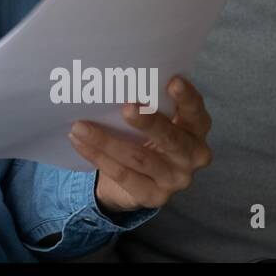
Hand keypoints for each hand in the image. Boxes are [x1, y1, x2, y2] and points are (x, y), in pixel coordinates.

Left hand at [67, 74, 212, 213]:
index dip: (187, 98)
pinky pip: (122, 175)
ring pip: (139, 158)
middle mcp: (193, 156)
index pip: (196, 113)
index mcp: (196, 130)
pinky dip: (97, 156)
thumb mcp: (153, 120)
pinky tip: (78, 142)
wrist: (136, 180)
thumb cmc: (146, 136)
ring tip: (80, 126)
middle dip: (148, 121)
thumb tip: (111, 79)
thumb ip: (147, 103)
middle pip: (171, 138)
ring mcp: (175, 180)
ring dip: (106, 140)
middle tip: (126, 107)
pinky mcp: (154, 196)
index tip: (173, 81)